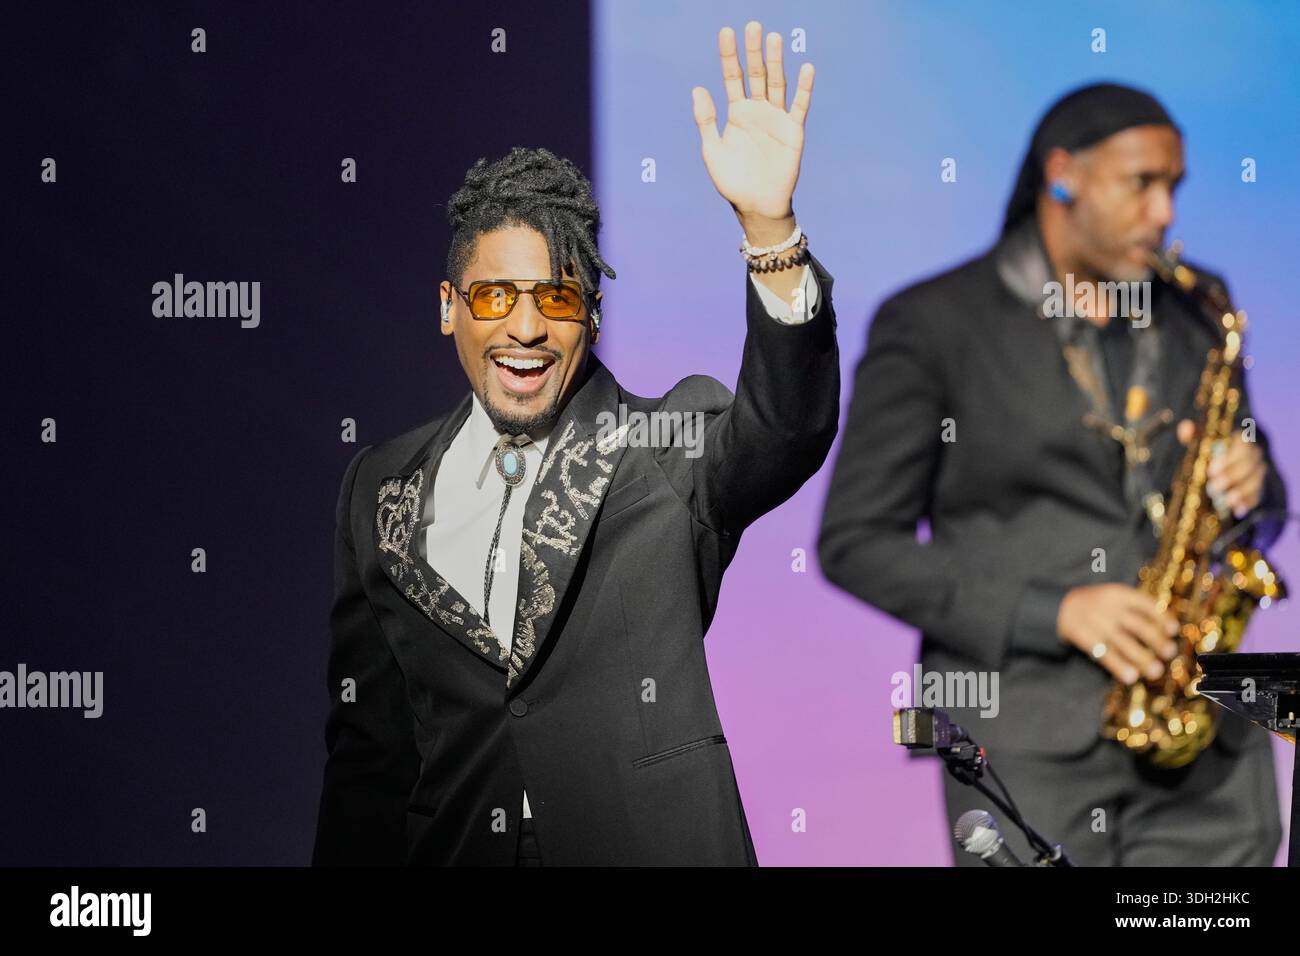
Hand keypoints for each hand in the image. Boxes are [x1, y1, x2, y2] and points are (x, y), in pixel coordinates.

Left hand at [691, 21, 812, 241]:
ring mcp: (776, 118)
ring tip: (773, 38)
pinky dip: (804, 87)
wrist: (757, 204)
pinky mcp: (793, 130)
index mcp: (737, 113)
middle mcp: (758, 110)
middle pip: (756, 74)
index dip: (729, 56)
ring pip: (777, 83)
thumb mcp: (712, 150)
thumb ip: (706, 120)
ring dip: (776, 61)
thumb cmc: (732, 181)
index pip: (733, 77)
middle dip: (754, 51)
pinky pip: (799, 105)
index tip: (726, 32)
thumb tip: (698, 88)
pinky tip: (806, 68)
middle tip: (752, 25)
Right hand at [1057, 583, 1178, 684]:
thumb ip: (1136, 607)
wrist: (1060, 607)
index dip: (1162, 617)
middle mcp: (1110, 609)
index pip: (1146, 604)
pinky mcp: (1087, 639)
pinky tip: (1131, 677)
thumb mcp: (1114, 595)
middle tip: (1169, 652)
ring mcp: (1098, 625)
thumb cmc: (1096, 604)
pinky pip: (1105, 655)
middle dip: (1156, 640)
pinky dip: (1119, 667)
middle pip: (1138, 626)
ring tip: (1155, 671)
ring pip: (1124, 643)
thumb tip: (1168, 629)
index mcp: (1119, 594)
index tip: (1173, 630)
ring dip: (1142, 658)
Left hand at [1177, 420, 1266, 518]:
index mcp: (1241, 441)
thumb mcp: (1202, 443)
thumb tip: (1185, 426)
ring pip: (1255, 481)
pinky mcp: (1258, 488)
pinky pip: (1257, 495)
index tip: (1211, 470)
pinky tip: (1237, 509)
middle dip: (1231, 476)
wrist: (1226, 468)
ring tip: (1225, 501)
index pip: (1242, 445)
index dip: (1228, 458)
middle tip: (1213, 487)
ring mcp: (1258, 472)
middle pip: (1249, 464)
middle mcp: (1254, 455)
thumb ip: (1194, 436)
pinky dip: (1247, 502)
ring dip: (1240, 492)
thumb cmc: (1211, 453)